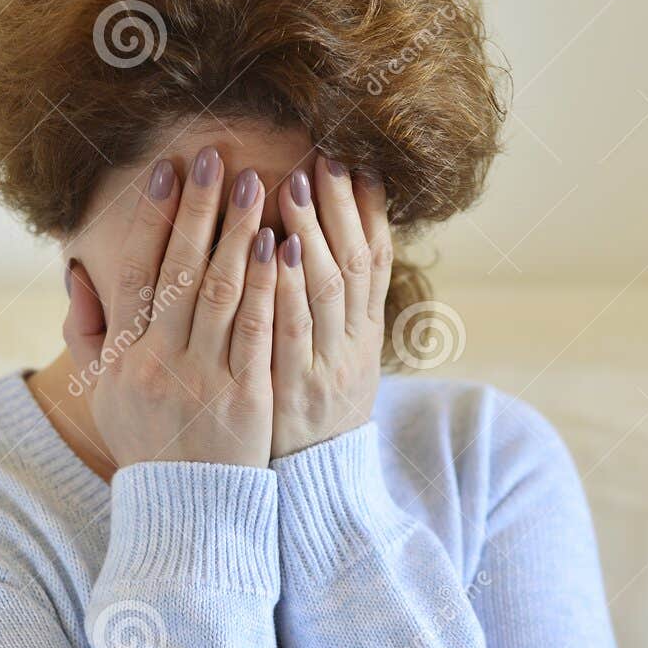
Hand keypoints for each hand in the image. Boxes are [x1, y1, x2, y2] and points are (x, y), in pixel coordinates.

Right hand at [64, 148, 276, 468]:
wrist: (186, 510)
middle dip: (201, 211)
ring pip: (224, 295)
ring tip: (257, 188)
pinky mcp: (247, 398)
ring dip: (239, 236)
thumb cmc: (147, 442)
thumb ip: (89, 331)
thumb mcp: (103, 392)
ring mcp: (205, 379)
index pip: (138, 273)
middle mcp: (162, 362)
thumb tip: (75, 271)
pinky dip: (269, 287)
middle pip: (182, 272)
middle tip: (218, 160)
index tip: (169, 172)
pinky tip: (281, 248)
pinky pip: (258, 333)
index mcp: (127, 356)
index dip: (155, 219)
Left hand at [271, 156, 391, 458]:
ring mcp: (327, 365)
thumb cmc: (310, 417)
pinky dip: (286, 286)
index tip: (358, 163)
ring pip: (328, 288)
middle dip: (340, 207)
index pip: (374, 259)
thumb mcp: (337, 364)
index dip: (368, 211)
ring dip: (313, 231)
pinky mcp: (296, 388)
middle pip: (354, 262)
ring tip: (297, 182)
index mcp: (364, 333)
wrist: (310, 491)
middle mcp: (354, 344)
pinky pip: (292, 329)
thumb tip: (317, 248)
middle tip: (325, 157)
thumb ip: (333, 311)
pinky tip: (272, 248)